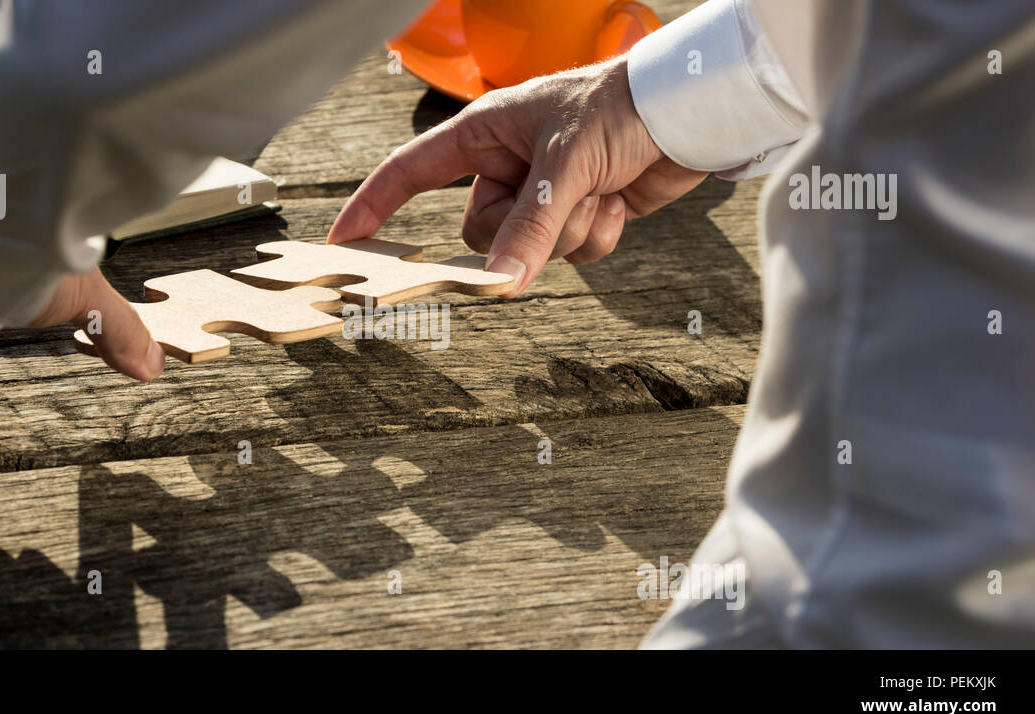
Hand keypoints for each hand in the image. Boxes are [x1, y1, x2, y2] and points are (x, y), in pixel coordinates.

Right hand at [328, 57, 706, 296]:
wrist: (690, 112)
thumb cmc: (621, 106)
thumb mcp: (566, 165)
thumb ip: (530, 228)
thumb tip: (500, 285)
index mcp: (485, 132)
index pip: (412, 171)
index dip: (374, 205)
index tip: (345, 240)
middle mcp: (508, 165)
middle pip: (479, 230)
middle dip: (524, 228)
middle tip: (564, 200)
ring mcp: (544, 193)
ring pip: (528, 249)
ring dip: (571, 230)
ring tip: (601, 190)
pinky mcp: (579, 214)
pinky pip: (570, 254)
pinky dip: (597, 235)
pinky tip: (619, 201)